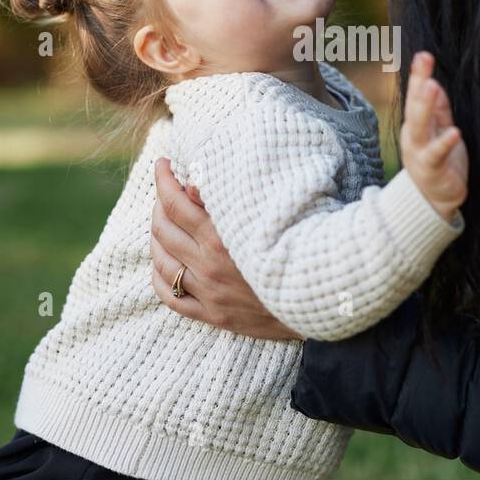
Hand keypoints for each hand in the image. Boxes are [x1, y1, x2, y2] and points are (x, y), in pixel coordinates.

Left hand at [149, 158, 304, 340]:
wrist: (324, 296)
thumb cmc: (302, 243)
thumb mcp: (269, 213)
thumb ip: (230, 199)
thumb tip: (194, 185)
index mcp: (221, 237)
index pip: (175, 202)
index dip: (163, 180)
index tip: (163, 164)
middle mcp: (209, 265)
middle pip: (163, 229)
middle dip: (158, 204)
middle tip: (165, 191)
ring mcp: (209, 292)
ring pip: (161, 261)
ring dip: (155, 237)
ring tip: (162, 222)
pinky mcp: (214, 315)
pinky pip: (171, 298)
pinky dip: (159, 278)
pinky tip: (161, 264)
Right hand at [400, 51, 467, 221]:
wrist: (433, 202)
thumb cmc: (439, 163)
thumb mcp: (439, 131)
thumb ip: (438, 110)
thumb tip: (434, 83)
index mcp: (416, 125)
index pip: (416, 95)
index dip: (419, 75)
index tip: (423, 55)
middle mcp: (414, 136)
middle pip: (414, 106)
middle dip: (418, 83)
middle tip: (423, 60)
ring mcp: (420, 153)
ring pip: (419, 127)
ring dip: (424, 107)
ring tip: (431, 87)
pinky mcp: (432, 170)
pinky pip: (437, 154)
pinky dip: (444, 143)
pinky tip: (454, 132)